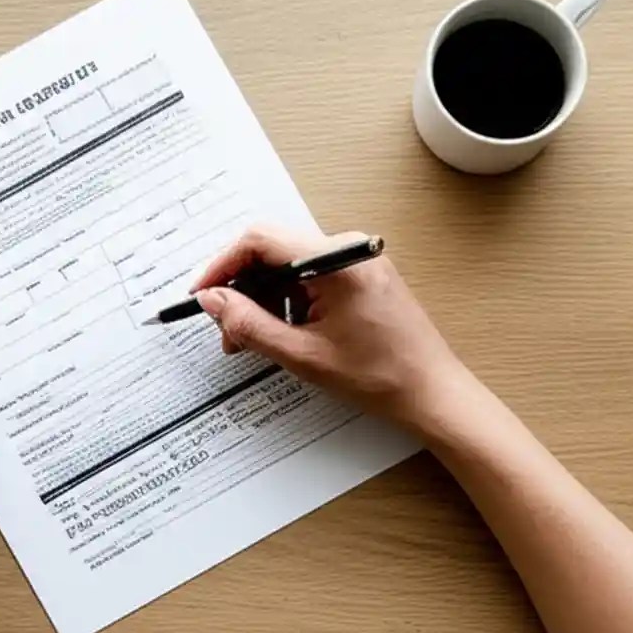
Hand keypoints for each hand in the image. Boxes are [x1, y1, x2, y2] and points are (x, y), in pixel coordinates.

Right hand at [192, 226, 468, 436]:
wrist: (431, 392)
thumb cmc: (380, 376)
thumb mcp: (302, 354)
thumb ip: (249, 324)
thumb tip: (212, 301)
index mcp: (336, 260)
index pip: (260, 239)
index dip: (222, 265)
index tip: (202, 294)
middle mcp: (347, 249)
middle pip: (271, 251)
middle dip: (241, 288)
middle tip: (225, 328)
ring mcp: (355, 260)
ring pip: (287, 266)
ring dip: (262, 299)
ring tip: (252, 340)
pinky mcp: (359, 275)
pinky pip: (308, 277)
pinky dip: (286, 302)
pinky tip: (282, 333)